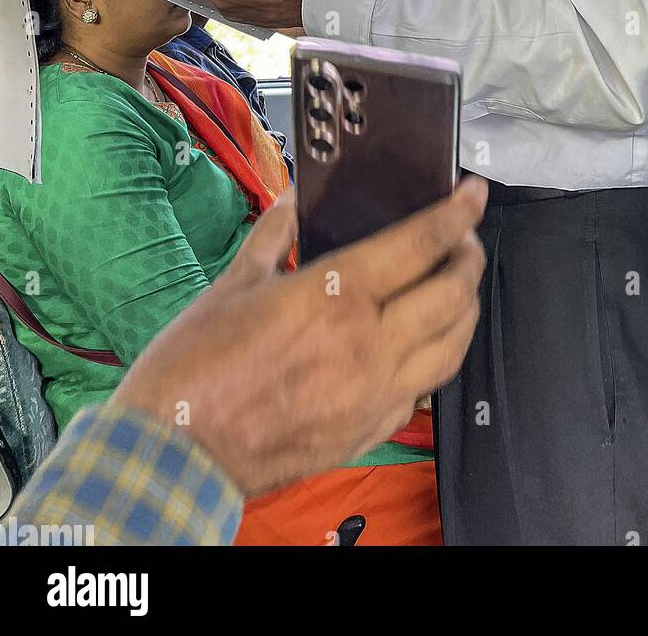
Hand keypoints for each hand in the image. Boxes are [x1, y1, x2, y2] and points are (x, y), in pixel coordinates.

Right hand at [113, 179, 487, 495]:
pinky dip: (435, 359)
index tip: (474, 194)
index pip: (422, 245)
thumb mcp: (234, 282)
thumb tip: (294, 196)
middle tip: (465, 240)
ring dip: (465, 309)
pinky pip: (423, 390)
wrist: (173, 453)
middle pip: (453, 294)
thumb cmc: (194, 369)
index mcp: (336, 297)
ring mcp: (375, 393)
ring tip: (456, 287)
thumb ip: (275, 233)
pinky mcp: (369, 430)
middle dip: (470, 258)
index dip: (458, 214)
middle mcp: (368, 345)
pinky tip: (422, 345)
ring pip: (453, 346)